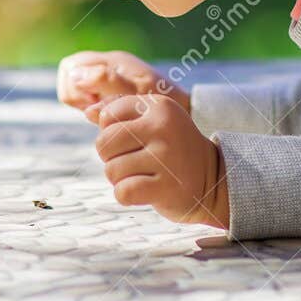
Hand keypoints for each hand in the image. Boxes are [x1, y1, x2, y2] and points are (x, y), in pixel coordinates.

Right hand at [57, 50, 189, 111]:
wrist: (181, 110)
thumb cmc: (161, 101)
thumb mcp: (137, 92)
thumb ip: (108, 83)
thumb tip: (77, 77)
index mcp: (112, 60)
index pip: (71, 66)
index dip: (74, 87)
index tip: (93, 101)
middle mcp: (107, 64)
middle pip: (69, 74)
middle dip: (75, 94)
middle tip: (95, 107)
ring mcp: (107, 76)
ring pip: (75, 85)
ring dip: (82, 101)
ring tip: (102, 111)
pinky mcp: (109, 88)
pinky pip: (86, 95)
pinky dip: (89, 105)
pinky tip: (105, 114)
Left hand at [88, 93, 228, 228]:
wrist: (212, 179)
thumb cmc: (172, 147)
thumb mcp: (153, 119)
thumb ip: (120, 109)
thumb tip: (87, 111)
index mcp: (158, 105)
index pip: (108, 115)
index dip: (110, 132)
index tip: (131, 141)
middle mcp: (163, 127)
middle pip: (104, 143)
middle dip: (110, 157)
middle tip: (132, 161)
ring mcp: (166, 158)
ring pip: (111, 170)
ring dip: (120, 178)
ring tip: (141, 175)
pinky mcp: (166, 187)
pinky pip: (123, 192)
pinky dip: (126, 195)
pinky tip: (142, 191)